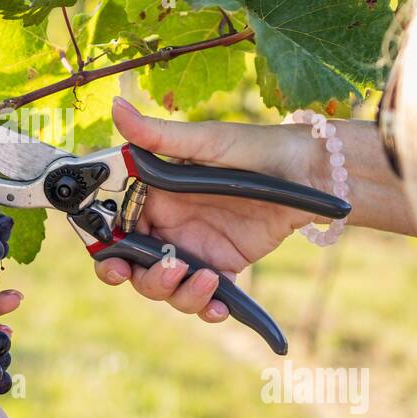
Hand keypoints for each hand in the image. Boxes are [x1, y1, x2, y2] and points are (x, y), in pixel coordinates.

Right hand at [94, 97, 330, 321]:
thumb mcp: (204, 141)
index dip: (109, 254)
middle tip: (173, 271)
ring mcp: (196, 250)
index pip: (117, 232)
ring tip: (208, 280)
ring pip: (169, 288)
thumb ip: (158, 136)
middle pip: (138, 269)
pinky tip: (220, 306)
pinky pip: (208, 298)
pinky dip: (209, 309)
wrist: (307, 172)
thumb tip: (117, 108)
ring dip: (180, 294)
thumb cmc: (253, 147)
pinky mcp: (224, 267)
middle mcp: (169, 227)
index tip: (116, 265)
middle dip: (147, 280)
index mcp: (155, 198)